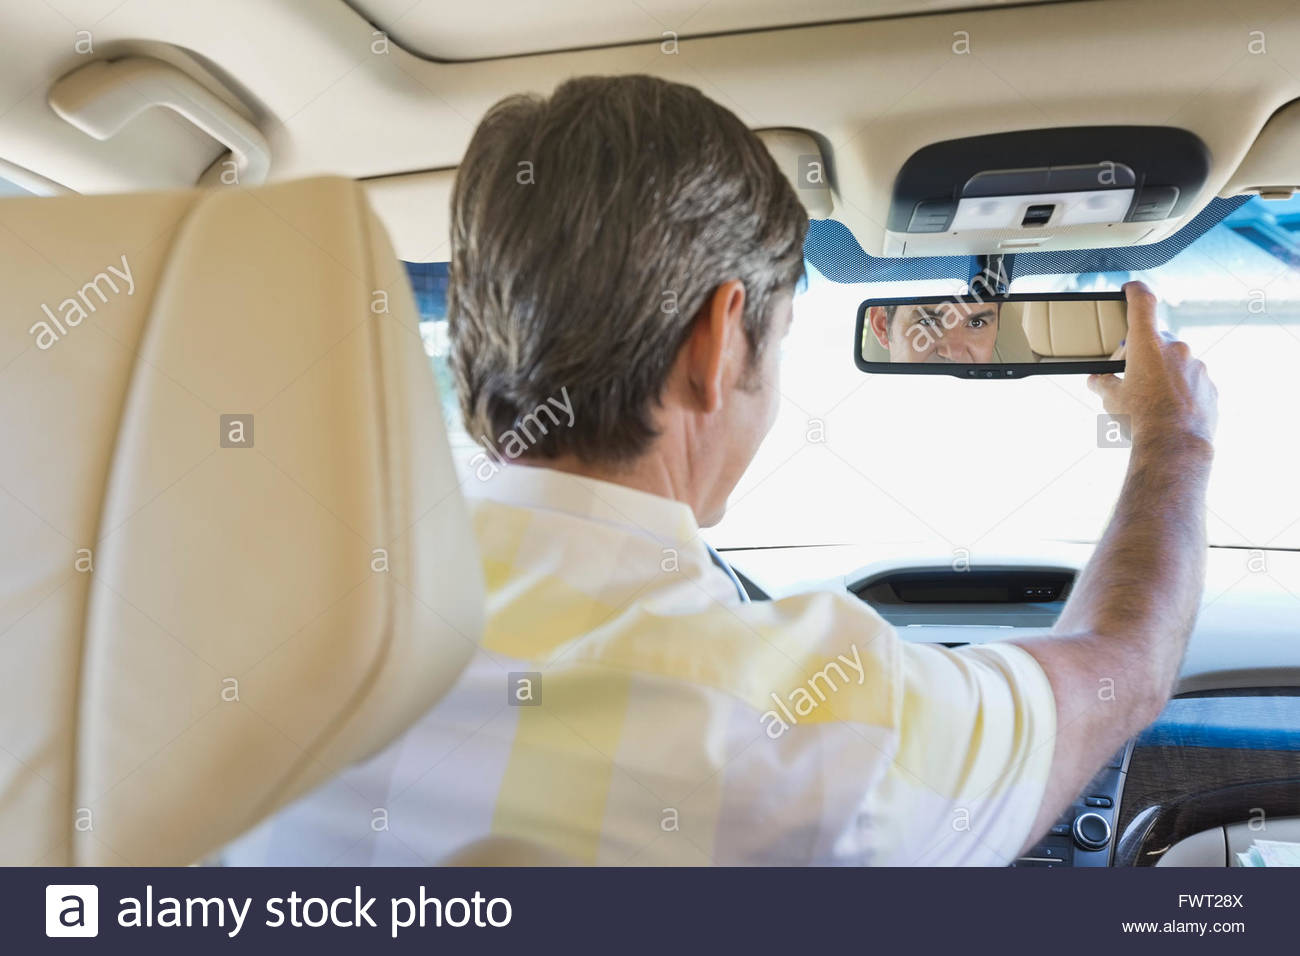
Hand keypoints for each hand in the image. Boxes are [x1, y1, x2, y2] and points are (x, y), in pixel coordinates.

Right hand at [1087, 281, 1217, 445]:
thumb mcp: (1111, 400)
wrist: (1174, 445)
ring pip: (1176, 362)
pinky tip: (1170, 411)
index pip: (1143, 302)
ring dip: (1164, 374)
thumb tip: (1097, 380)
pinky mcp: (1209, 387)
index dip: (1134, 290)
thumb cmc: (1139, 418)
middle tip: (1131, 375)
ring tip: (1151, 402)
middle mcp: (1176, 348)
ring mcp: (1197, 367)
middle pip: (1157, 340)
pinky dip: (1181, 390)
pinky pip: (1192, 381)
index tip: (1130, 288)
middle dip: (1144, 353)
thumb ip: (1103, 383)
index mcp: (1147, 344)